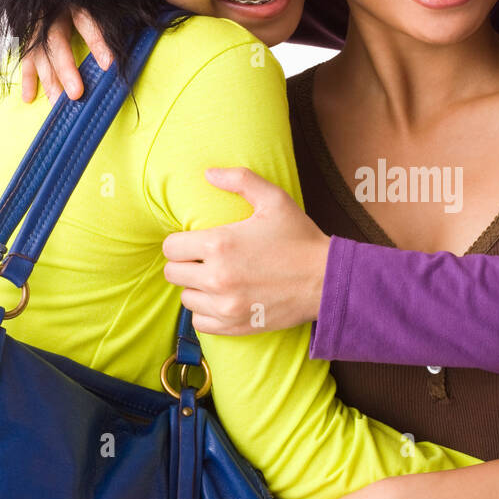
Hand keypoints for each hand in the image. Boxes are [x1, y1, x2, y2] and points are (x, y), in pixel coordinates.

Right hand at [19, 10, 114, 102]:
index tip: (108, 65)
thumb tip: (137, 31)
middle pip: (55, 41)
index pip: (85, 21)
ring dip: (48, 80)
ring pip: (39, 54)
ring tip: (58, 104)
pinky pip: (26, 58)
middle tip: (76, 94)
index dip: (96, 42)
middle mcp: (51, 11)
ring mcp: (36, 24)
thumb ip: (111, 15)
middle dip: (65, 69)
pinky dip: (27, 78)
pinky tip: (29, 97)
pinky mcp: (28, 35)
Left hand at [162, 167, 329, 332]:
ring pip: (186, 298)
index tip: (194, 242)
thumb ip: (240, 180)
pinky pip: (200, 322)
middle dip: (186, 263)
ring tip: (216, 279)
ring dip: (196, 288)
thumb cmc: (300, 238)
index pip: (171, 248)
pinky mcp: (235, 325)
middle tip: (205, 259)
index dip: (180, 242)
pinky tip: (222, 299)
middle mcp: (217, 277)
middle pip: (173, 273)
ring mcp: (226, 305)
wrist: (327, 279)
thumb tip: (208, 173)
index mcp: (220, 244)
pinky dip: (206, 312)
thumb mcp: (274, 199)